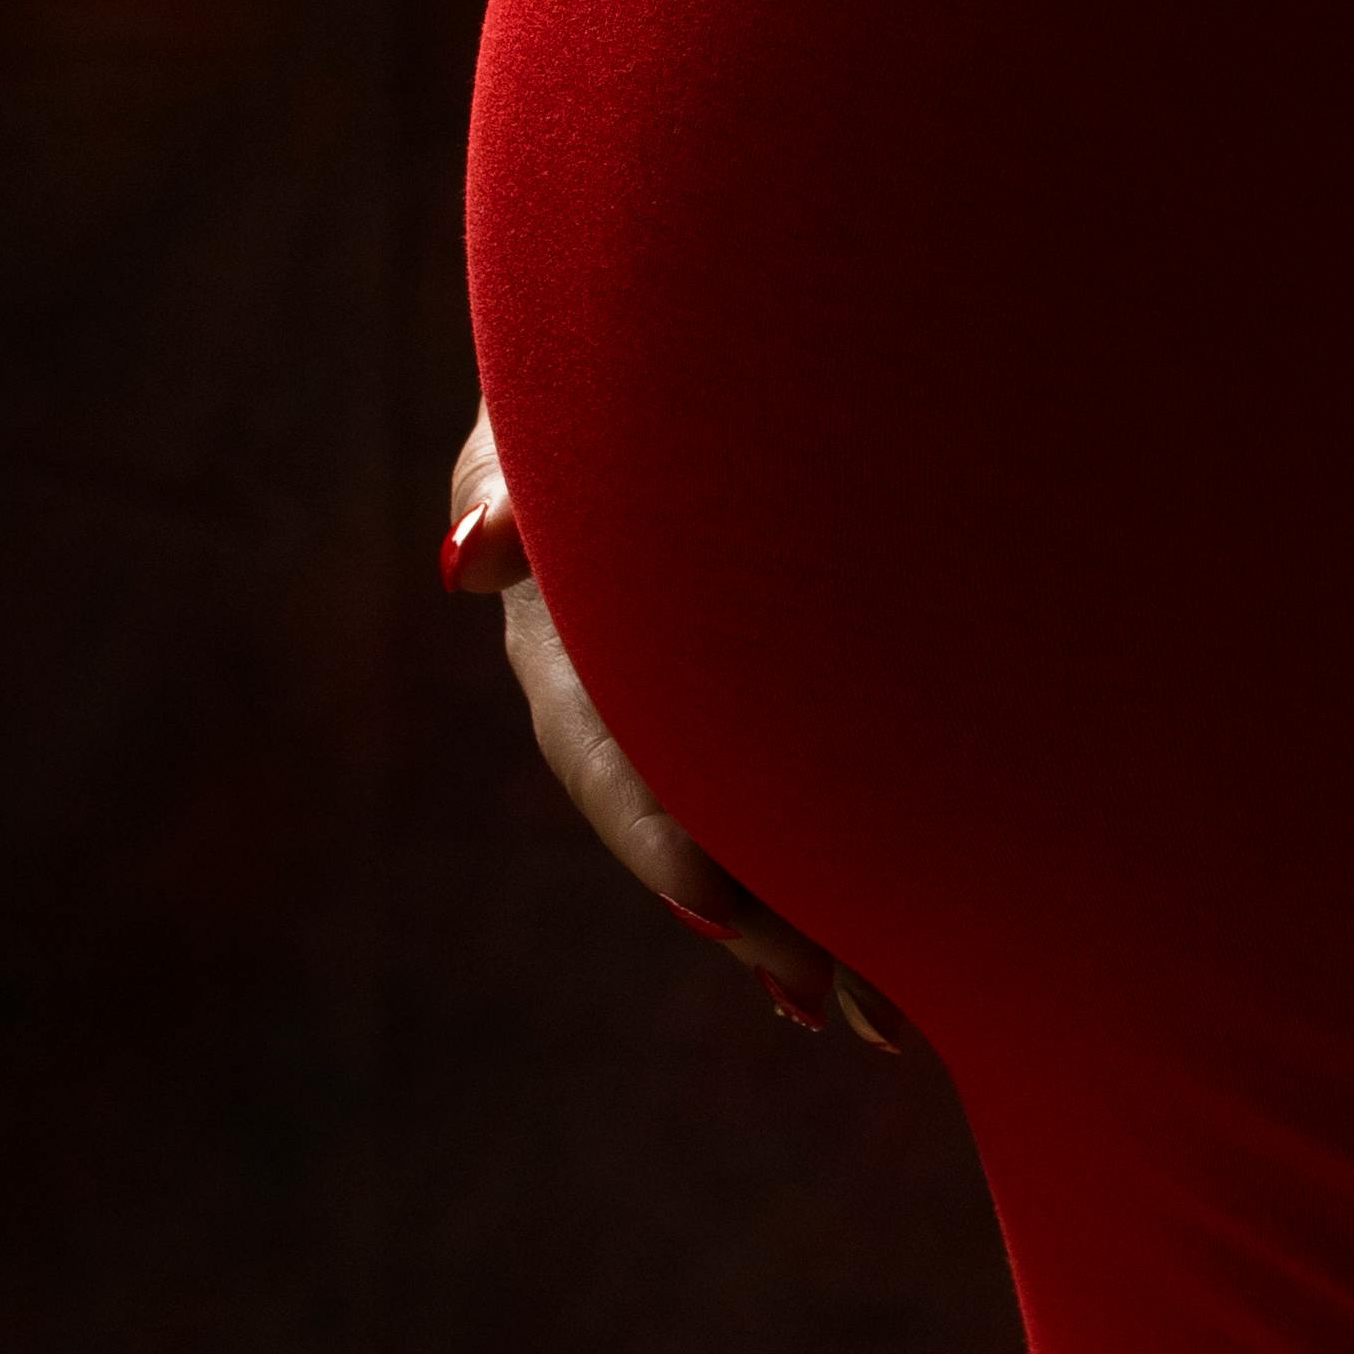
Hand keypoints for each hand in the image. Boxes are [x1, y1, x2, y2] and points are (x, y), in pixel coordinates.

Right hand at [438, 405, 903, 1050]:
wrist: (679, 338)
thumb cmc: (613, 361)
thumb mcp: (557, 400)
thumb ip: (516, 483)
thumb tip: (470, 562)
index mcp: (560, 623)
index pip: (600, 740)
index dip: (657, 824)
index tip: (717, 906)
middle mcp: (607, 680)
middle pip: (675, 819)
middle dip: (754, 913)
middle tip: (838, 995)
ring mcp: (667, 700)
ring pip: (727, 831)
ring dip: (800, 922)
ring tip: (883, 1015)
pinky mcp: (735, 704)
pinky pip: (768, 800)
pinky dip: (815, 878)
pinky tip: (861, 969)